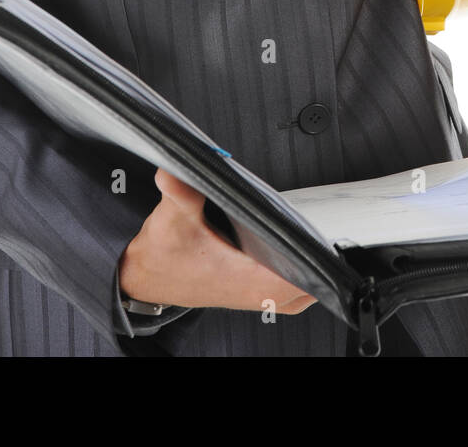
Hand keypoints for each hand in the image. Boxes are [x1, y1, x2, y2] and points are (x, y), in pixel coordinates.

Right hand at [119, 168, 316, 313]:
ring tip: (311, 242)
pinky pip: (289, 291)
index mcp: (245, 279)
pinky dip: (296, 276)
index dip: (316, 258)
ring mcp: (255, 298)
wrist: (143, 279)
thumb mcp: (170, 218)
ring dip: (309, 269)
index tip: (324, 239)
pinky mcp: (251, 295)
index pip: (301, 276)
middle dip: (318, 260)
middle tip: (321, 234)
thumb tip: (176, 169)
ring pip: (302, 290)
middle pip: (310, 284)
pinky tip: (294, 254)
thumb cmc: (160, 256)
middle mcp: (255, 293)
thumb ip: (180, 191)